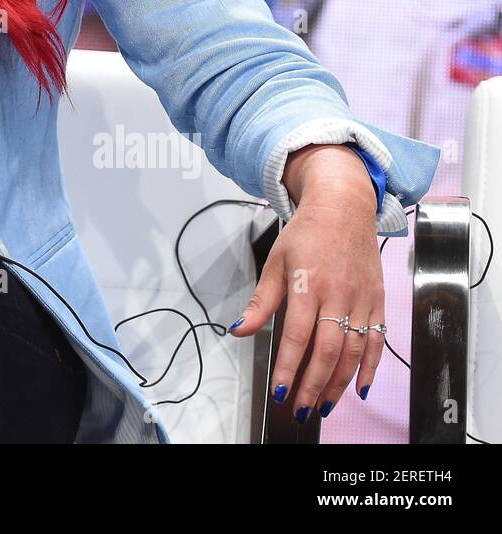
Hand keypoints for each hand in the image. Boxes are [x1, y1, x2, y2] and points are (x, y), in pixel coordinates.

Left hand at [227, 147, 383, 420]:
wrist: (343, 207)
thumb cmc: (305, 233)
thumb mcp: (275, 261)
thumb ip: (261, 300)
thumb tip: (239, 330)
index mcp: (307, 284)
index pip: (297, 335)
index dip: (290, 367)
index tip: (280, 391)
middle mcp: (338, 295)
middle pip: (327, 350)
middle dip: (314, 385)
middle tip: (301, 410)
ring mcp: (361, 299)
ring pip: (353, 351)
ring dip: (339, 383)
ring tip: (324, 405)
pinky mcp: (377, 300)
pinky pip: (376, 340)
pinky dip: (370, 367)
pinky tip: (359, 387)